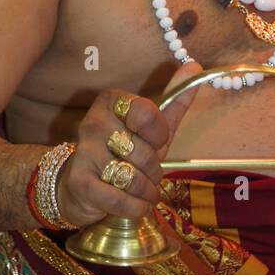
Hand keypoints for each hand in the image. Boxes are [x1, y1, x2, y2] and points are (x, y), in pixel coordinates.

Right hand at [55, 63, 200, 227]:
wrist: (80, 187)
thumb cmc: (123, 153)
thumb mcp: (150, 128)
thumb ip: (173, 100)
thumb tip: (195, 66)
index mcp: (111, 102)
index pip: (147, 113)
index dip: (159, 134)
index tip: (156, 141)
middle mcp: (93, 122)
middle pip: (144, 151)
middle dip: (154, 170)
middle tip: (147, 172)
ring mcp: (84, 153)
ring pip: (134, 178)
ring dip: (147, 191)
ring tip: (142, 190)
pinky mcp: (79, 183)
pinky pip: (122, 200)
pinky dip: (136, 208)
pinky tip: (134, 205)